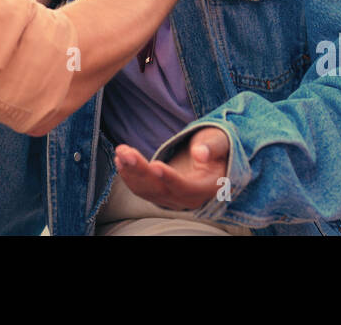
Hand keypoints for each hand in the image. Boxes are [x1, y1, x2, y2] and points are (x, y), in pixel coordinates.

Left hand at [114, 127, 230, 210]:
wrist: (211, 160)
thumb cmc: (217, 148)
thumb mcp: (220, 142)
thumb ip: (213, 147)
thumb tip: (200, 153)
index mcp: (208, 188)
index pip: (187, 188)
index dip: (170, 179)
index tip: (155, 165)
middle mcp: (189, 199)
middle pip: (161, 190)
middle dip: (141, 171)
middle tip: (126, 152)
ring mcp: (173, 199)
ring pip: (148, 191)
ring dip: (131, 172)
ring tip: (121, 152)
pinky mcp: (161, 194)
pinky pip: (143, 190)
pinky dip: (130, 176)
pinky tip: (120, 160)